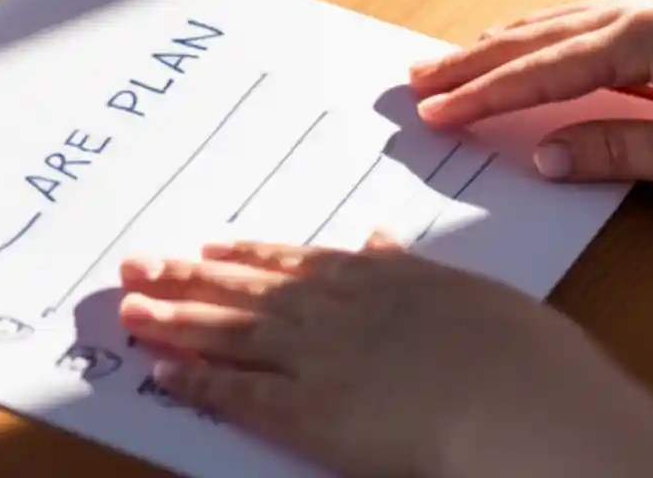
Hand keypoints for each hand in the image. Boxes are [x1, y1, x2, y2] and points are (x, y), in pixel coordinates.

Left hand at [118, 237, 652, 477]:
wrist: (523, 407)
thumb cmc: (522, 357)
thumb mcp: (472, 292)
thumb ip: (415, 268)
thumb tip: (381, 239)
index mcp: (378, 279)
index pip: (294, 263)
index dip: (246, 256)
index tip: (209, 247)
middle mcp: (335, 311)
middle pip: (245, 290)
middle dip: (187, 277)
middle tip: (137, 264)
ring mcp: (316, 359)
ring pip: (228, 332)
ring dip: (175, 319)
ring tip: (129, 308)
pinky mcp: (307, 414)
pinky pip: (239, 394)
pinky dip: (198, 381)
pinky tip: (162, 372)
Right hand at [409, 0, 652, 200]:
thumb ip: (611, 150)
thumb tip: (544, 156)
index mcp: (639, 41)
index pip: (538, 71)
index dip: (480, 95)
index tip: (433, 112)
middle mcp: (636, 16)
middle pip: (531, 39)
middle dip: (467, 62)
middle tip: (413, 81)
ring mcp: (647, 16)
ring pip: (548, 25)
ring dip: (492, 46)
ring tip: (443, 61)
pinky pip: (573, 27)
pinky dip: (530, 39)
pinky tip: (513, 46)